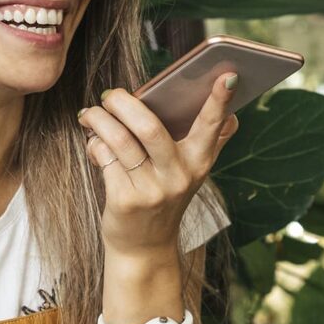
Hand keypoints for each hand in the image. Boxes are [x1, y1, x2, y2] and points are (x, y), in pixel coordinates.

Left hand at [77, 72, 240, 257]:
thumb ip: (208, 143)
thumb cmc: (162, 196)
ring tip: (90, 113)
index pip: (211, 127)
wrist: (143, 247)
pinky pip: (103, 157)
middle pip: (150, 128)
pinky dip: (94, 144)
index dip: (219, 101)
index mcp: (198, 162)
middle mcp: (178, 176)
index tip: (228, 75)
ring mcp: (151, 190)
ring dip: (99, 120)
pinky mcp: (125, 200)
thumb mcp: (190, 173)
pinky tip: (94, 144)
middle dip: (124, 103)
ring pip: (119, 140)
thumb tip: (232, 113)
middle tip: (110, 94)